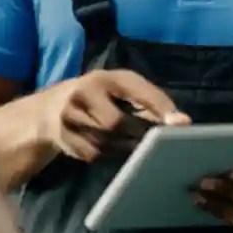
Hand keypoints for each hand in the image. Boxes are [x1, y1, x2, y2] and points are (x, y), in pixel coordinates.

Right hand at [37, 70, 190, 162]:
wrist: (49, 110)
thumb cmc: (99, 98)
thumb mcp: (118, 90)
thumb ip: (148, 101)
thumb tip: (182, 122)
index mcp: (104, 77)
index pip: (136, 89)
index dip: (160, 106)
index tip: (182, 123)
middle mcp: (84, 92)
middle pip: (116, 122)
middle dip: (139, 135)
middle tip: (157, 143)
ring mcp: (69, 116)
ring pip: (106, 142)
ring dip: (125, 148)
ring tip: (136, 147)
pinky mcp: (64, 138)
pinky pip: (95, 154)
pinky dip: (109, 155)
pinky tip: (113, 150)